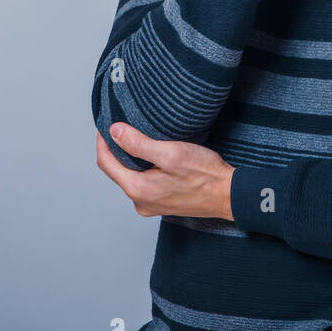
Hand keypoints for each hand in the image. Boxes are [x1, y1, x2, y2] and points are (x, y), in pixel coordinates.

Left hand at [96, 124, 234, 220]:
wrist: (228, 195)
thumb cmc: (205, 174)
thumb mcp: (171, 152)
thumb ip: (139, 143)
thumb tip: (114, 132)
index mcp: (138, 189)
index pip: (106, 163)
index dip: (103, 142)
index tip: (105, 126)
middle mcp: (140, 202)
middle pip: (117, 171)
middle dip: (116, 150)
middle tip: (121, 128)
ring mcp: (150, 205)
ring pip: (131, 177)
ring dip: (131, 159)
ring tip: (138, 140)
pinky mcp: (161, 204)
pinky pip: (143, 184)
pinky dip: (143, 169)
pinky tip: (154, 158)